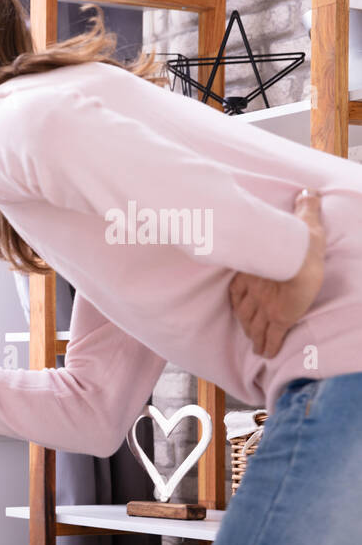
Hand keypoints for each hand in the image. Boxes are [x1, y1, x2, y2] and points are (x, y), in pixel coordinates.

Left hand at [228, 189, 325, 357]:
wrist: (298, 260)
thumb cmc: (296, 242)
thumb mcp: (301, 221)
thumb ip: (302, 208)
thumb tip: (305, 191)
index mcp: (253, 273)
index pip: (240, 288)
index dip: (240, 296)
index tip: (239, 301)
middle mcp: (255, 292)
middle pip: (246, 311)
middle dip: (246, 321)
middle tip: (246, 330)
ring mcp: (267, 307)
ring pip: (256, 326)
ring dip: (254, 335)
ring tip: (255, 344)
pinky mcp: (281, 319)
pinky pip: (273, 337)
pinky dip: (269, 346)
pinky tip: (267, 354)